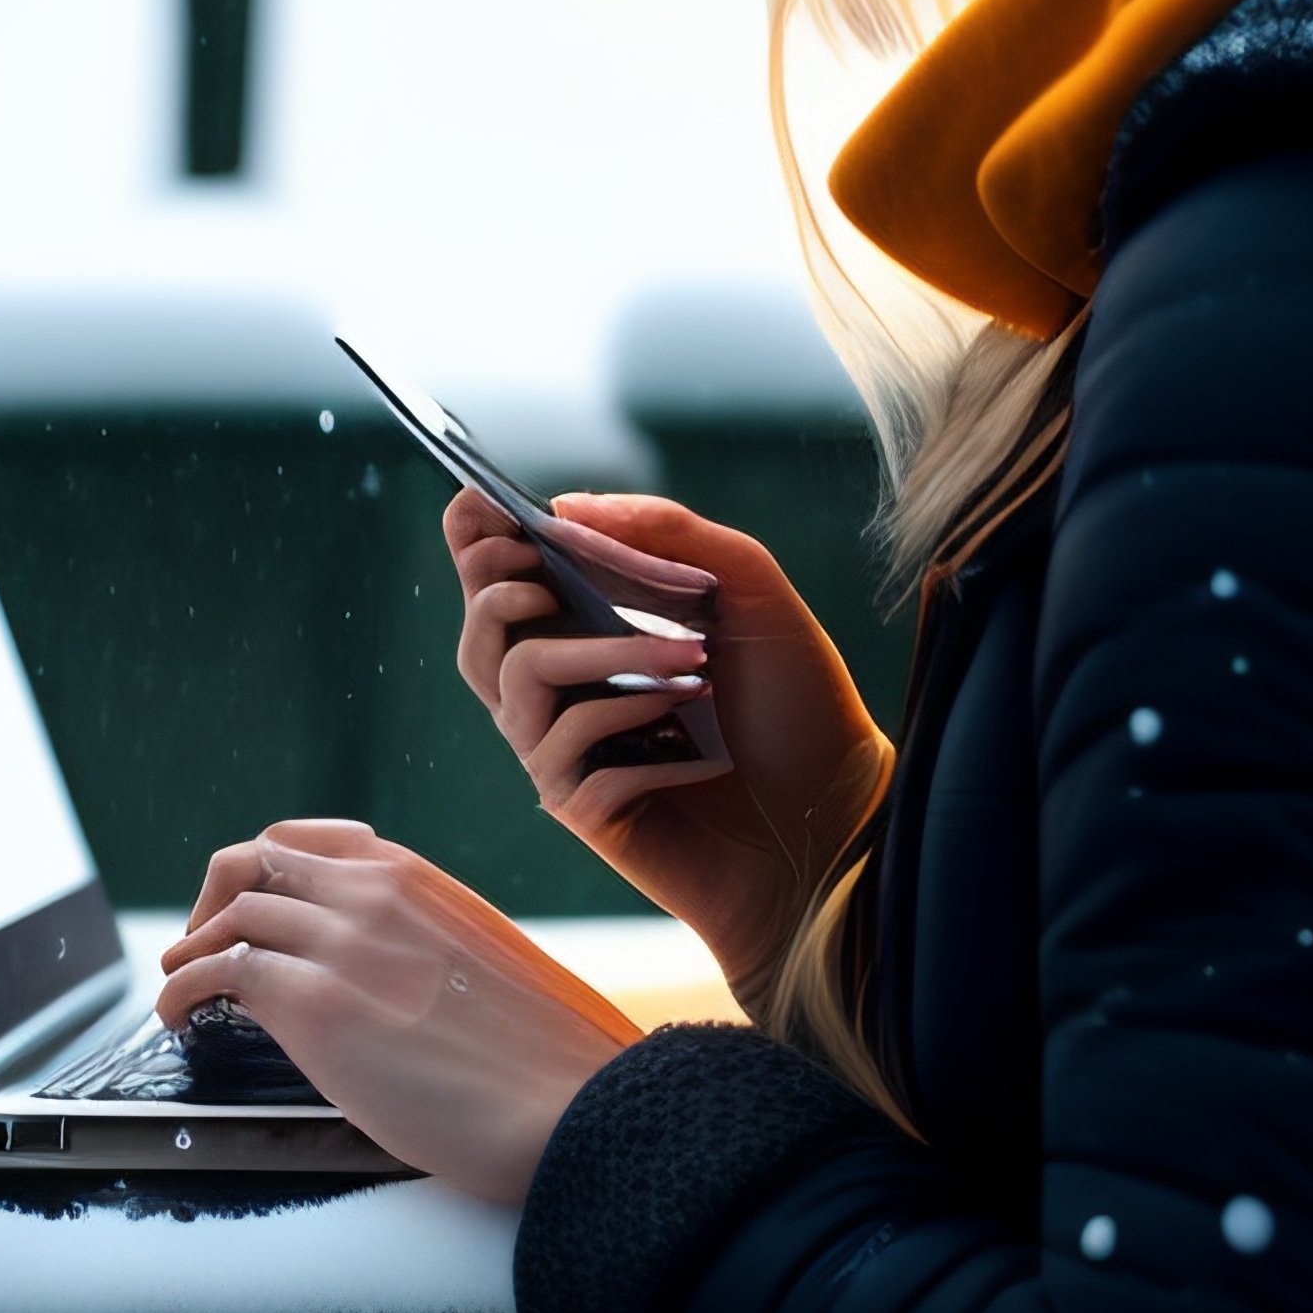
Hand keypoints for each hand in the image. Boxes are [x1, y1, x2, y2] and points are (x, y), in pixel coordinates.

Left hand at [156, 818, 636, 1204]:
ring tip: (182, 984)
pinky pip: (219, 974)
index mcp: (416, 880)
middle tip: (203, 946)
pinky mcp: (316, 1007)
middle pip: (254, 861)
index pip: (308, 842)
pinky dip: (183, 990)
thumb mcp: (483, 961)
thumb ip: (427, 944)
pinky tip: (179, 1016)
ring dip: (192, 949)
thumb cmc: (541, 1054)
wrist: (567, 1104)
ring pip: (231, 915)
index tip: (248, 908)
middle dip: (215, 901)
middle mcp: (373, 894)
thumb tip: (393, 975)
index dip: (262, 872)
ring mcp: (342, 944)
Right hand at [447, 488, 890, 1016]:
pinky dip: (624, 718)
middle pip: (477, 633)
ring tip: (689, 655)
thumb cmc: (794, 698)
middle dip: (496, 588)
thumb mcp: (748, 585)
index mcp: (592, 625)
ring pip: (515, 680)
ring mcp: (569, 749)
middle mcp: (567, 688)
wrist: (840, 809)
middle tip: (552, 577)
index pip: (496, 578)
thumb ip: (666, 530)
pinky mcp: (585, 806)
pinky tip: (690, 724)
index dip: (472, 537)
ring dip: (598, 651)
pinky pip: (561, 750)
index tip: (484, 502)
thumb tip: (565, 506)